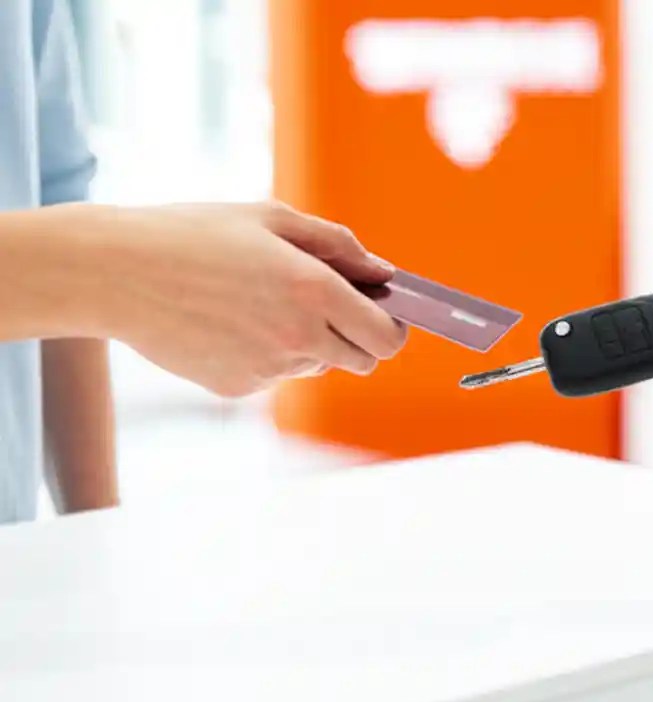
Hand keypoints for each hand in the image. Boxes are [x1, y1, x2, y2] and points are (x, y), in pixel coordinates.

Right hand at [78, 201, 407, 396]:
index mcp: (314, 291)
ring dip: (308, 342)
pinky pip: (274, 374)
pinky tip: (228, 321)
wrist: (116, 272)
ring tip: (258, 302)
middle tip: (330, 307)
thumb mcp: (272, 218)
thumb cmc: (195, 234)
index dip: (393, 327)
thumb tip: (382, 273)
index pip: (387, 337)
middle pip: (363, 360)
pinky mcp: (237, 387)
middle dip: (358, 338)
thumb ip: (338, 245)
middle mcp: (298, 337)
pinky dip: (266, 353)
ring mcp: (268, 368)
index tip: (383, 314)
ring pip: (316, 365)